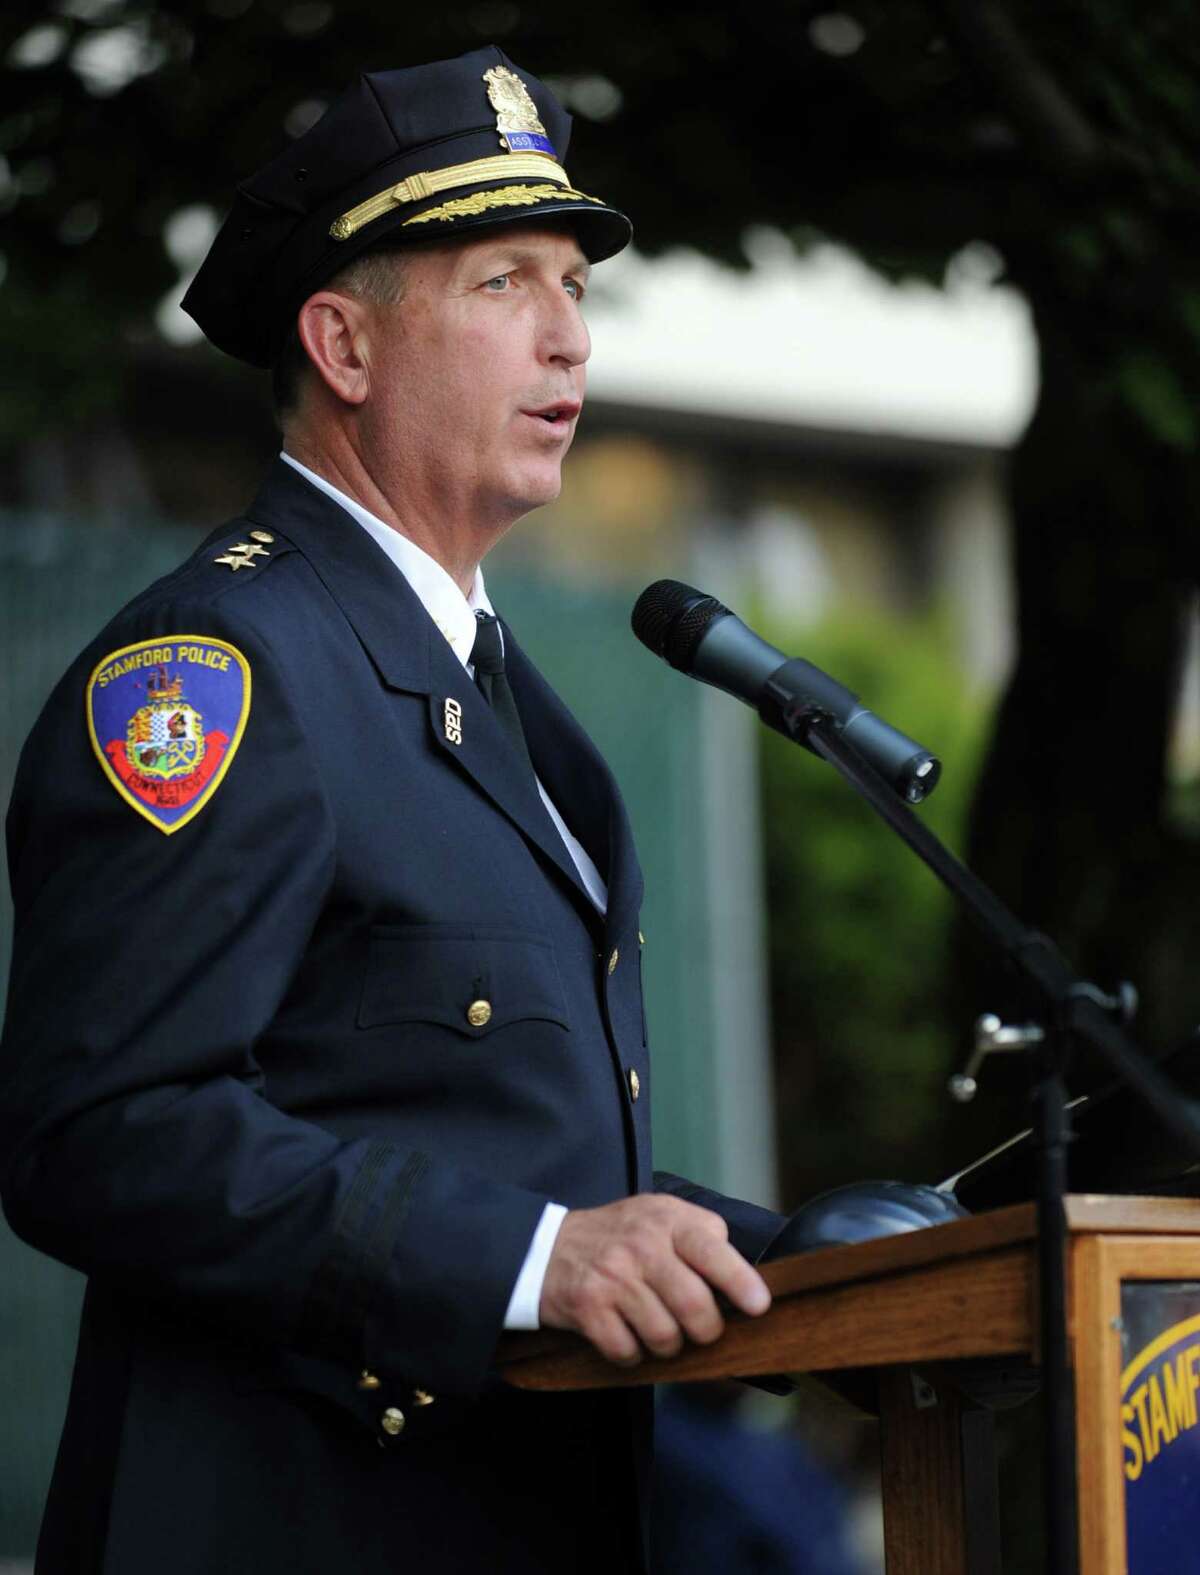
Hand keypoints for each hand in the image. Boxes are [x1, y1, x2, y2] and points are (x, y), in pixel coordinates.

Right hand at [538, 1194, 770, 1366]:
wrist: (548, 1247)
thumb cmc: (619, 1236)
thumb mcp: (659, 1215)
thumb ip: (700, 1236)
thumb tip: (744, 1280)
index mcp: (667, 1219)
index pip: (711, 1250)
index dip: (740, 1281)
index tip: (758, 1306)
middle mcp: (640, 1246)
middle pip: (694, 1305)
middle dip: (706, 1330)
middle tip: (701, 1329)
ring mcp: (613, 1278)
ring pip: (665, 1336)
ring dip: (668, 1345)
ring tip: (657, 1328)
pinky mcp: (588, 1309)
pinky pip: (628, 1352)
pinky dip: (633, 1354)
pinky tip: (626, 1334)